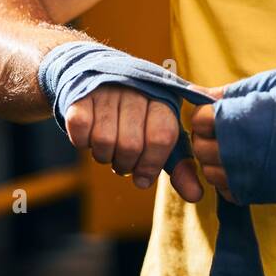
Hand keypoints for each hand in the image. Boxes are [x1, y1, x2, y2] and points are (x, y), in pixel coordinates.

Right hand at [63, 84, 203, 202]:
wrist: (99, 80)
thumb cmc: (139, 118)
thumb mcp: (163, 137)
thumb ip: (180, 166)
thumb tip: (195, 195)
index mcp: (163, 99)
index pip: (162, 137)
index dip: (152, 164)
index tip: (143, 178)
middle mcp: (136, 91)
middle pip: (130, 145)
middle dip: (125, 164)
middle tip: (122, 161)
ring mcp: (108, 91)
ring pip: (104, 140)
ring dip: (103, 155)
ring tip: (107, 148)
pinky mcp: (80, 94)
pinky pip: (80, 127)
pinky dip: (82, 141)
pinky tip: (88, 136)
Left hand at [198, 69, 275, 204]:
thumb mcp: (275, 83)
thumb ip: (234, 91)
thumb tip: (199, 94)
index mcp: (243, 119)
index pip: (198, 121)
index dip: (209, 114)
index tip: (224, 111)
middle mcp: (241, 151)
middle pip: (200, 148)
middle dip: (210, 136)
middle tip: (232, 128)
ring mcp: (251, 177)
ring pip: (211, 172)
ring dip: (219, 159)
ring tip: (242, 146)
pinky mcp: (262, 195)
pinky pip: (228, 192)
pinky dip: (231, 179)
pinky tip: (249, 164)